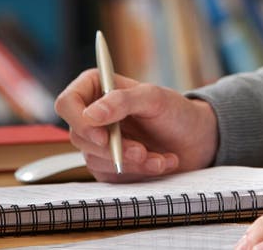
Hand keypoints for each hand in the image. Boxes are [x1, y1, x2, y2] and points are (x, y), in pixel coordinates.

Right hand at [54, 68, 218, 181]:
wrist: (195, 139)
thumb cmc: (175, 111)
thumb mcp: (154, 98)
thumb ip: (122, 101)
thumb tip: (90, 115)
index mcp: (99, 87)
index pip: (67, 102)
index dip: (79, 121)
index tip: (103, 136)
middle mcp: (94, 115)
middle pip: (79, 136)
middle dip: (114, 148)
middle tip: (142, 151)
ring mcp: (99, 142)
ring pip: (95, 159)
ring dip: (131, 161)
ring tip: (159, 156)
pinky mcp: (108, 166)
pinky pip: (110, 175)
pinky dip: (138, 172)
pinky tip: (160, 162)